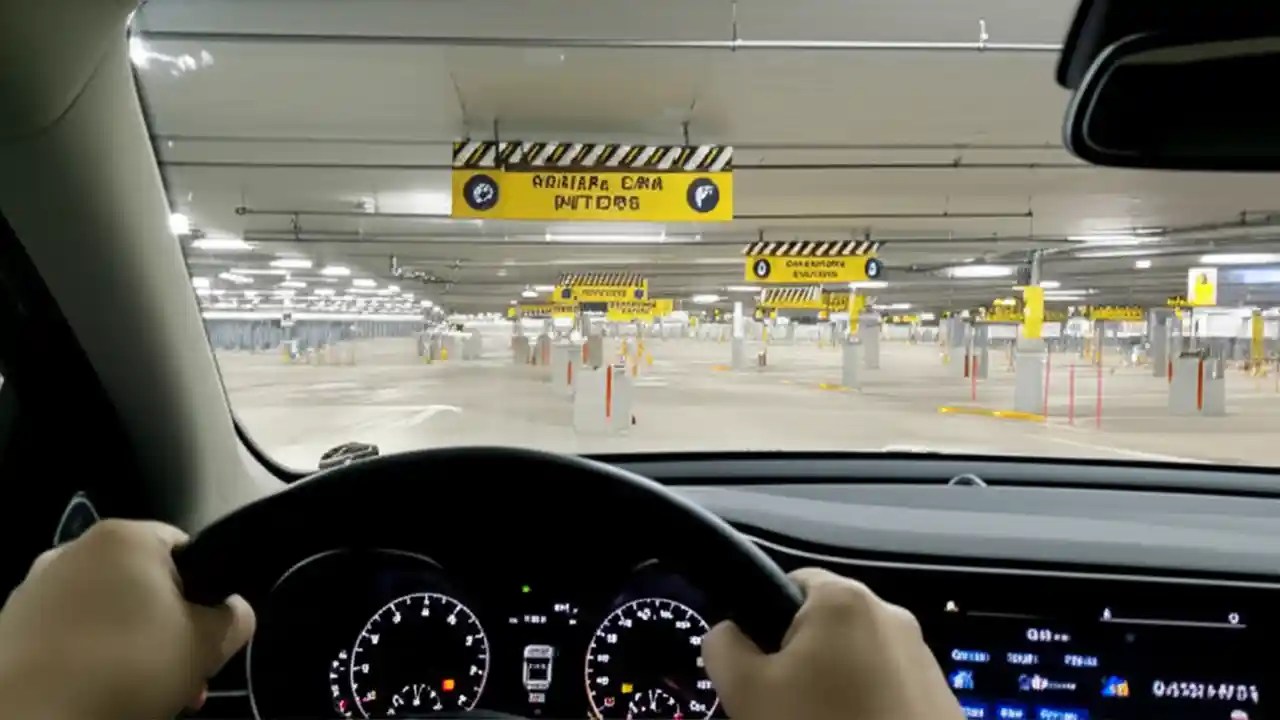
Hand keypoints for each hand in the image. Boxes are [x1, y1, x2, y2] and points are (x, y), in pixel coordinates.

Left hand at [0, 519, 254, 719]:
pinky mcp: (9, 628)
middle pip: (142, 586)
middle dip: (166, 630)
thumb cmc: (128, 667)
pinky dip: (88, 657)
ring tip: (141, 693)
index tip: (206, 638)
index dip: (206, 595)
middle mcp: (74, 550)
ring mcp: (34, 589)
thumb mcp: (206, 645)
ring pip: (104, 613)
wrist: (32, 719)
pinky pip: (67, 635)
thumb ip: (235, 619)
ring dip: (129, 646)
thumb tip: (234, 611)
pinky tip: (97, 692)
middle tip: (181, 676)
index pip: (186, 549)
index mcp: (124, 537)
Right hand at [702, 567, 962, 719]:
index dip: (765, 621)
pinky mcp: (941, 693)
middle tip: (785, 704)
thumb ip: (724, 649)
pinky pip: (889, 686)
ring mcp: (923, 655)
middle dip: (803, 660)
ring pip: (858, 659)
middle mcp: (891, 614)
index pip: (790, 582)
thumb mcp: (748, 693)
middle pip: (826, 625)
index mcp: (843, 599)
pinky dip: (868, 704)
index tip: (761, 667)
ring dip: (836, 684)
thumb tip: (727, 633)